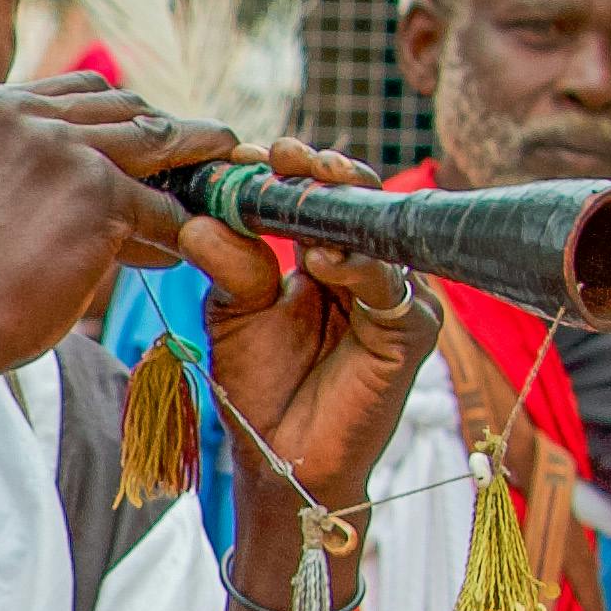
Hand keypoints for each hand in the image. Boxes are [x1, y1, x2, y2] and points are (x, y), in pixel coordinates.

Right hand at [0, 75, 189, 373]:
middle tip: (206, 157)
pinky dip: (172, 230)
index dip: (126, 116)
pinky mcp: (98, 189)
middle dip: (166, 137)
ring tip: (210, 194)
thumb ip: (43, 160)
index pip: (85, 89)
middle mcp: (25, 113)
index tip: (155, 138)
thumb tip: (128, 162)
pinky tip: (170, 251)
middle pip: (126, 106)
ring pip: (155, 142)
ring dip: (188, 170)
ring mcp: (62, 146)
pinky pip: (161, 206)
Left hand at [167, 135, 434, 516]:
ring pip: (378, 235)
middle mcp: (364, 269)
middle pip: (357, 201)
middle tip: (284, 156)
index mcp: (324, 256)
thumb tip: (201, 217)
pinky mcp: (410, 332)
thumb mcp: (233, 312)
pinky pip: (392, 288)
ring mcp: (392, 298)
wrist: (280, 458)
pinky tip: (324, 259)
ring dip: (339, 209)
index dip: (290, 170)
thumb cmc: (259, 385)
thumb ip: (228, 263)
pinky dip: (359, 268)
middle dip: (321, 172)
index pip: (317, 196)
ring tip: (299, 192)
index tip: (251, 153)